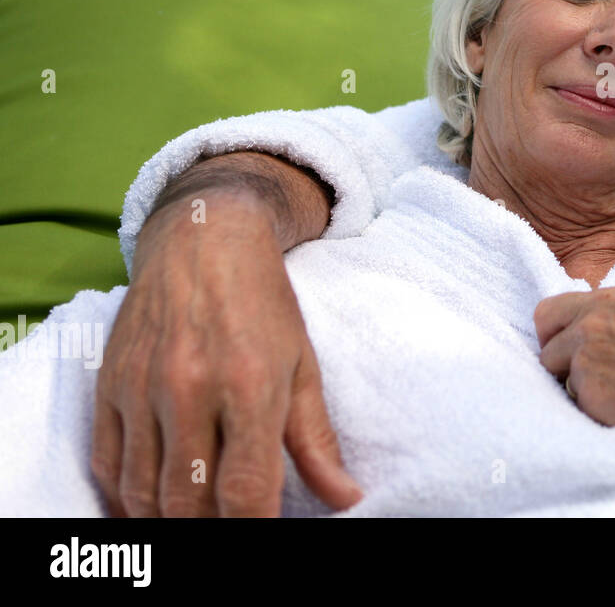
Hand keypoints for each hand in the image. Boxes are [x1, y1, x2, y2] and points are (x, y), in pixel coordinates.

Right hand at [92, 191, 362, 516]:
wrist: (205, 238)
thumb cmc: (263, 303)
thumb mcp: (303, 365)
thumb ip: (316, 439)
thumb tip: (346, 497)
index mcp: (249, 384)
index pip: (246, 490)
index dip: (254, 529)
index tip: (264, 535)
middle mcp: (190, 389)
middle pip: (188, 501)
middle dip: (210, 529)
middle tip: (229, 525)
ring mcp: (143, 388)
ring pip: (144, 492)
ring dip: (168, 520)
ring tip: (195, 521)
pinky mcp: (109, 385)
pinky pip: (108, 464)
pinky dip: (126, 498)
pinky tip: (149, 506)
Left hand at [534, 286, 614, 432]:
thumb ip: (609, 317)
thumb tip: (585, 333)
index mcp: (602, 302)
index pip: (545, 314)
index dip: (553, 336)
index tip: (566, 349)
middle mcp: (587, 328)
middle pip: (547, 355)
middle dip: (565, 369)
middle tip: (599, 378)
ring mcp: (586, 363)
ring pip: (565, 385)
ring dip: (586, 391)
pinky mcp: (593, 398)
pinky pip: (583, 410)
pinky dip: (601, 412)